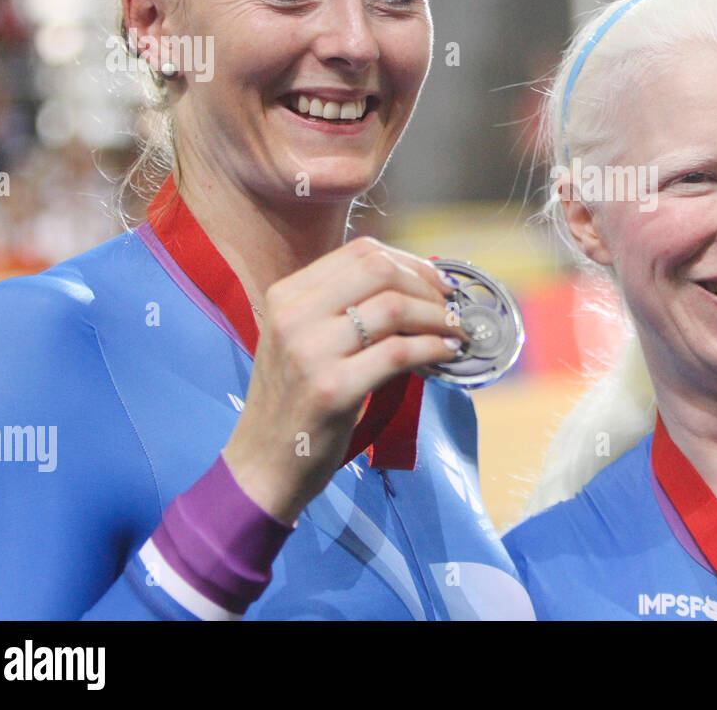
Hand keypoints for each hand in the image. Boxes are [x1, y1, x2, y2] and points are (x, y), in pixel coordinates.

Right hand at [221, 237, 467, 523]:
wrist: (261, 464)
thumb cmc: (293, 401)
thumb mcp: (302, 339)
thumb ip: (342, 307)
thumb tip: (414, 283)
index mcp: (286, 295)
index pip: (361, 251)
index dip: (410, 262)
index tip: (436, 282)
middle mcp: (293, 316)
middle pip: (380, 271)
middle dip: (427, 286)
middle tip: (450, 307)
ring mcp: (310, 352)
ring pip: (393, 308)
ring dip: (437, 317)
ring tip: (455, 331)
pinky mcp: (333, 389)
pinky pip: (399, 352)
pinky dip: (433, 348)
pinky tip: (446, 354)